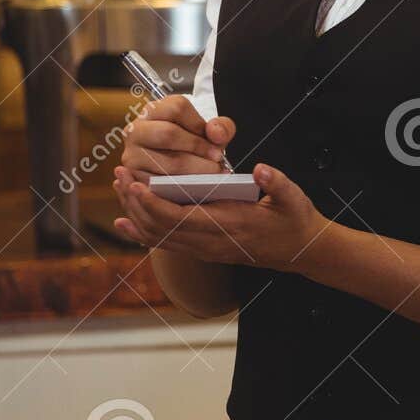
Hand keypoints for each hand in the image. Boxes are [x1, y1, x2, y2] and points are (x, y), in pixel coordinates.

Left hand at [111, 162, 331, 272]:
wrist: (300, 250)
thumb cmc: (293, 220)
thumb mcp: (293, 198)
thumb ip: (277, 183)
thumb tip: (261, 169)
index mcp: (230, 225)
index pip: (180, 218)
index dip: (154, 204)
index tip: (136, 184)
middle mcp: (212, 242)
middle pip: (161, 228)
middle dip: (136, 202)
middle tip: (119, 175)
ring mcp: (205, 250)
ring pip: (159, 237)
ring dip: (136, 213)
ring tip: (120, 187)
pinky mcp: (203, 250)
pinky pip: (166, 244)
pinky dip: (142, 233)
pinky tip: (126, 221)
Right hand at [117, 94, 232, 186]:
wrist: (173, 165)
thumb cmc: (191, 144)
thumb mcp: (209, 131)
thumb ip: (221, 128)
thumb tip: (217, 134)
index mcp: (155, 110)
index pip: (177, 108)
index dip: (199, 126)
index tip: (217, 143)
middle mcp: (137, 129)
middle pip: (168, 134)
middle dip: (198, 150)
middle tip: (216, 163)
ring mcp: (132, 153)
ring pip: (166, 163)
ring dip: (195, 172)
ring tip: (211, 176)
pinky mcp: (134, 176)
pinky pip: (161, 184)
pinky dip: (182, 188)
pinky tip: (196, 187)